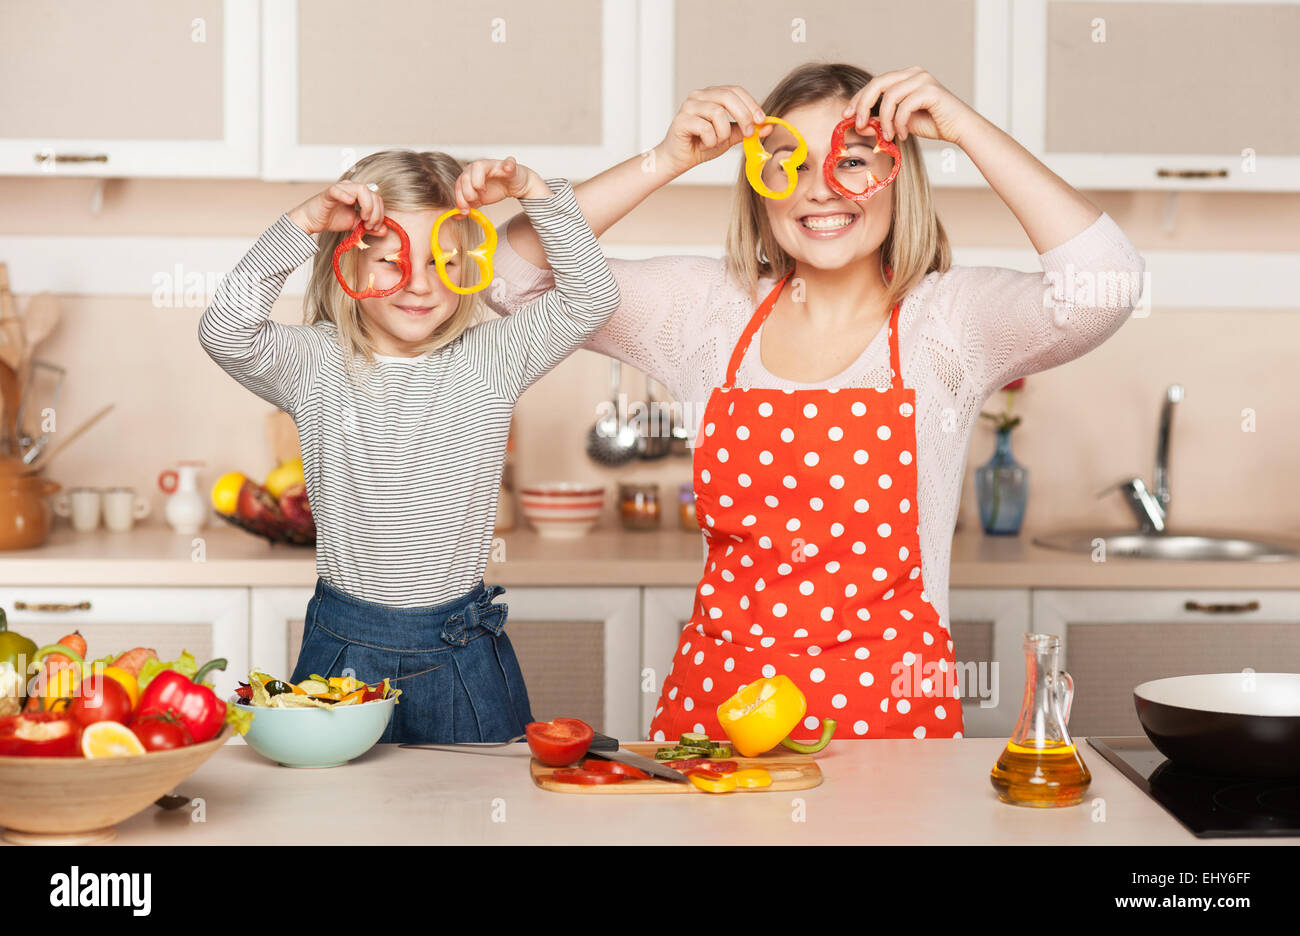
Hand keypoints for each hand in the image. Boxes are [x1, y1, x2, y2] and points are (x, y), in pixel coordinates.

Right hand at [287, 181, 386, 236]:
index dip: (380, 214)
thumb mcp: (355, 225)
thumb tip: (385, 231)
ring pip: (361, 189)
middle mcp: (352, 188)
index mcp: (359, 194)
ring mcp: (341, 189)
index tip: (375, 227)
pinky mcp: (329, 193)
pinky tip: (350, 203)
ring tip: (363, 219)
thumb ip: (369, 227)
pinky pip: (339, 190)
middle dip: (375, 212)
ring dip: (367, 206)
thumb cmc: (332, 219)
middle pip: (373, 194)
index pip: (377, 199)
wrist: (312, 221)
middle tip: (369, 225)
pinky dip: (346, 195)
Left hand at [453, 157, 549, 212]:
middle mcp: (478, 167)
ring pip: (479, 166)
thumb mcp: (479, 200)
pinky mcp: (507, 165)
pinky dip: (508, 165)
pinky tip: (507, 169)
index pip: (458, 185)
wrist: (514, 185)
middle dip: (467, 193)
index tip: (465, 211)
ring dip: (477, 181)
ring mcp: (492, 164)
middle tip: (475, 201)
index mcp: (469, 174)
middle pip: (465, 176)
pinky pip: (507, 162)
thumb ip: (468, 206)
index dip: (459, 199)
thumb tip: (455, 216)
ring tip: (483, 191)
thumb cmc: (495, 188)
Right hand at [656, 84, 769, 175]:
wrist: (679, 160)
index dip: (751, 103)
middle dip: (743, 115)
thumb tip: (768, 126)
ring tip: (716, 142)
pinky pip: (705, 127)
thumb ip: (745, 130)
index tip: (761, 120)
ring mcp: (689, 106)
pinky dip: (710, 140)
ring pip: (717, 113)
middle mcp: (699, 96)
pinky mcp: (681, 119)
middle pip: (728, 96)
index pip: (735, 90)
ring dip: (723, 133)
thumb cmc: (702, 145)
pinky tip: (704, 144)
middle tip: (749, 133)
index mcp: (712, 95)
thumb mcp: (729, 137)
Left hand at [842, 66, 979, 146]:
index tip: (846, 116)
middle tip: (858, 124)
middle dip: (863, 105)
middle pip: (878, 83)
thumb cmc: (932, 123)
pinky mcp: (930, 90)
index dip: (859, 99)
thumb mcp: (900, 120)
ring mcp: (922, 79)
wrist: (959, 129)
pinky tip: (902, 135)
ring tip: (888, 136)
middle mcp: (914, 73)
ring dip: (885, 120)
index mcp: (905, 76)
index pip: (875, 83)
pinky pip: (904, 105)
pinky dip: (899, 123)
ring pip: (890, 96)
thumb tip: (861, 122)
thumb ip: (883, 116)